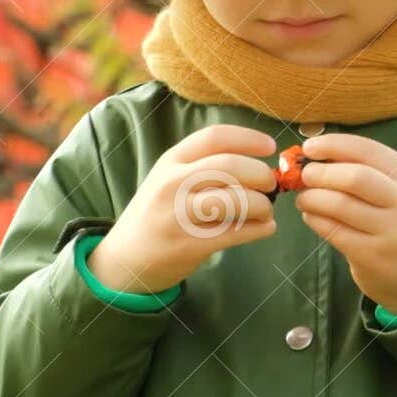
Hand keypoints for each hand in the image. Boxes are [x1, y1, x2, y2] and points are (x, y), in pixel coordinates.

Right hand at [91, 125, 277, 292]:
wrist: (125, 259)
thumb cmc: (157, 213)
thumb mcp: (168, 178)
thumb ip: (203, 166)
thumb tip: (257, 162)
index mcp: (171, 161)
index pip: (215, 137)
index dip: (248, 139)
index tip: (270, 147)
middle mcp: (173, 183)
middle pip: (230, 166)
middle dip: (260, 174)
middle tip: (271, 184)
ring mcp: (179, 215)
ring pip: (236, 200)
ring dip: (263, 205)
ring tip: (267, 210)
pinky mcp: (190, 245)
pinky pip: (236, 232)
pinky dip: (260, 229)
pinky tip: (264, 228)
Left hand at [295, 133, 396, 314]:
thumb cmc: (395, 221)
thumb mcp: (394, 191)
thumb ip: (364, 170)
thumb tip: (315, 153)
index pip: (369, 150)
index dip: (335, 145)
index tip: (309, 147)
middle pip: (355, 177)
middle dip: (321, 173)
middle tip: (304, 176)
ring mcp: (391, 232)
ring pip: (341, 205)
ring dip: (313, 198)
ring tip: (303, 198)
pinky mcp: (373, 256)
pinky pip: (334, 231)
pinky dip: (315, 219)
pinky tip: (311, 216)